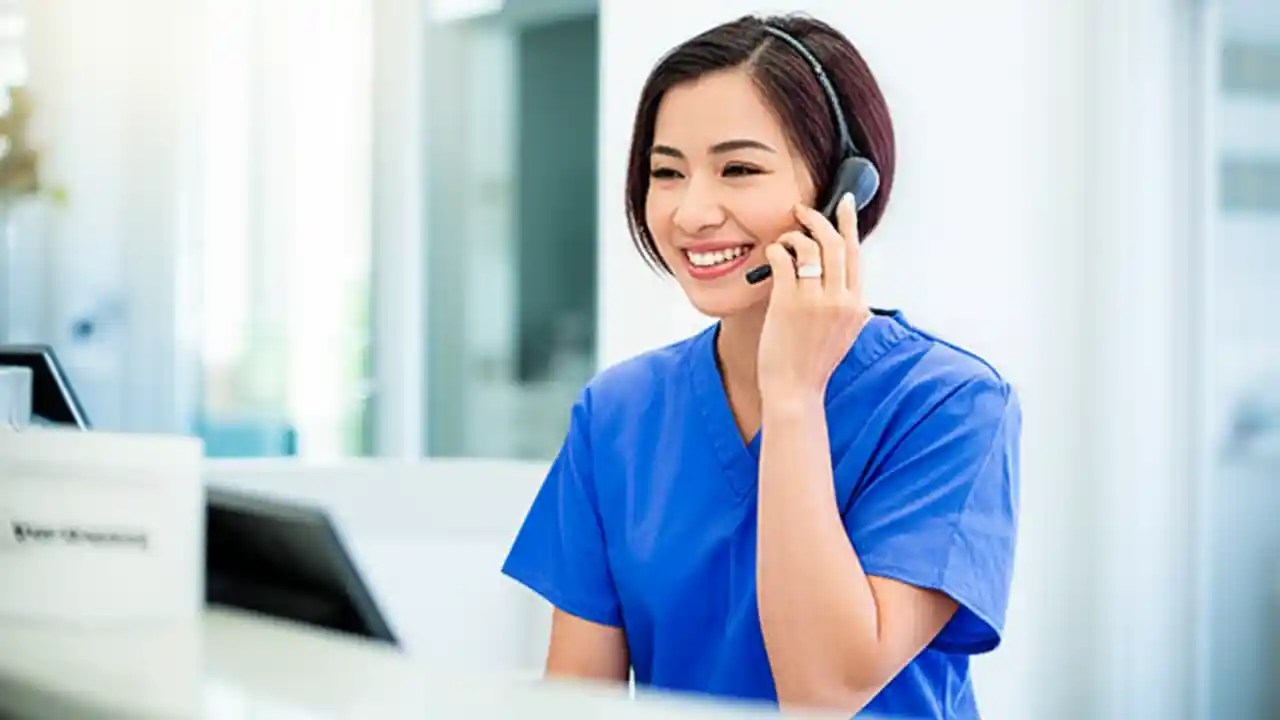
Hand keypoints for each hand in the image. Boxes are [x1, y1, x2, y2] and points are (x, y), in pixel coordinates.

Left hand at [757, 193, 870, 404]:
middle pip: (835, 243)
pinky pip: (783, 261)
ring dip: (793, 236)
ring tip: (783, 238)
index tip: (844, 204)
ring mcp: (815, 302)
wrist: (795, 390)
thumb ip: (844, 303)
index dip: (848, 224)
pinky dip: (776, 250)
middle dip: (818, 219)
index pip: (856, 254)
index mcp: (857, 305)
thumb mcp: (843, 331)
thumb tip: (835, 274)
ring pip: (809, 248)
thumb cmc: (812, 363)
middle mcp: (840, 300)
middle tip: (802, 211)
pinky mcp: (789, 304)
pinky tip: (771, 254)